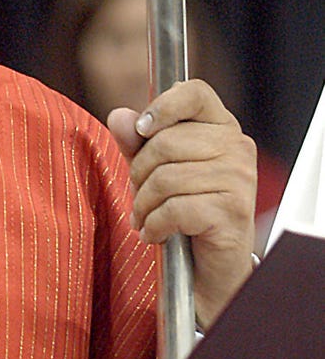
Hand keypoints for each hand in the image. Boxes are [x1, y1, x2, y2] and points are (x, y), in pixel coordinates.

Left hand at [107, 79, 256, 327]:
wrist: (210, 266)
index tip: (143, 128)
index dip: (164, 105)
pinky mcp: (232, 212)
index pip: (195, 92)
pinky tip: (154, 233)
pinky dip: (154, 225)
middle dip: (139, 173)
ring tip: (146, 217)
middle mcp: (237, 148)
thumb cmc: (185, 209)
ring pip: (165, 178)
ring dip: (144, 204)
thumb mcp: (154, 169)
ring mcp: (240, 180)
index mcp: (222, 127)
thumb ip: (136, 141)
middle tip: (140, 195)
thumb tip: (119, 116)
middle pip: (165, 142)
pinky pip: (174, 209)